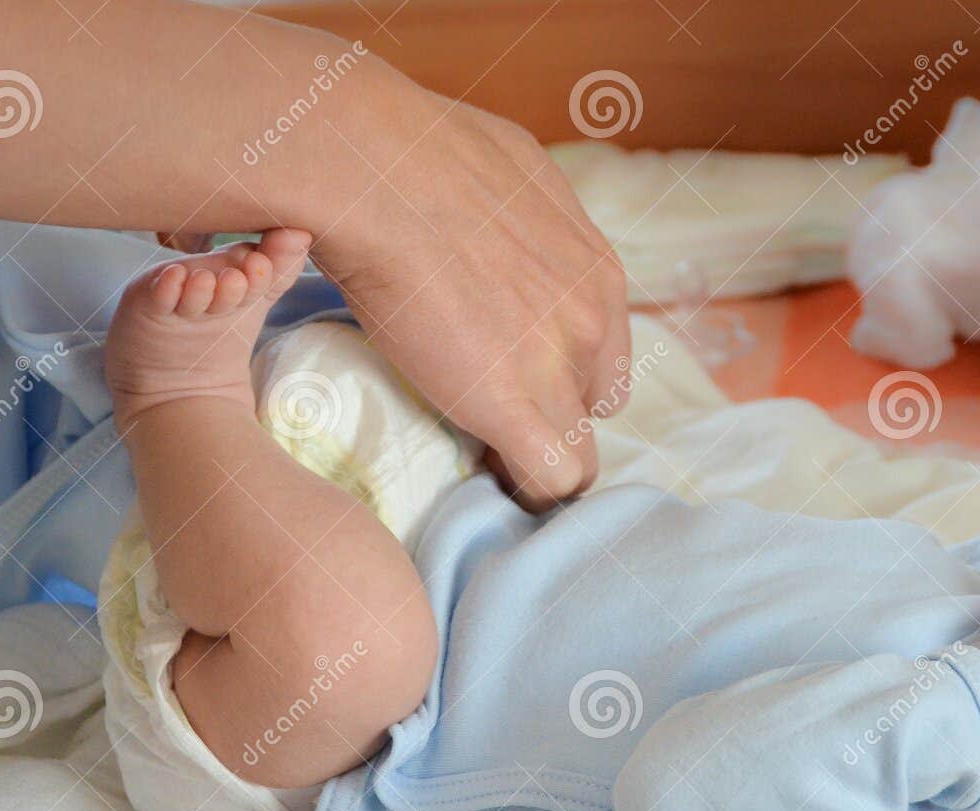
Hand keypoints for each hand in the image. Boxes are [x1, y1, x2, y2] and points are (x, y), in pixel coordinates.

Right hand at [315, 88, 629, 511]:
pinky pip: (552, 479)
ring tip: (490, 460)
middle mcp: (591, 322)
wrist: (374, 172)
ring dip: (537, 459)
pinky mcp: (513, 405)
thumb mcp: (514, 174)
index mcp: (595, 271)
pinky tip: (497, 483)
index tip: (519, 380)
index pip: (605, 353)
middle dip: (552, 412)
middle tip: (493, 412)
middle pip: (594, 403)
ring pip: (580, 452)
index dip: (562, 375)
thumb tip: (508, 227)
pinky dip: (529, 490)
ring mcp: (557, 367)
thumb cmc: (419, 151)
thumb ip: (532, 222)